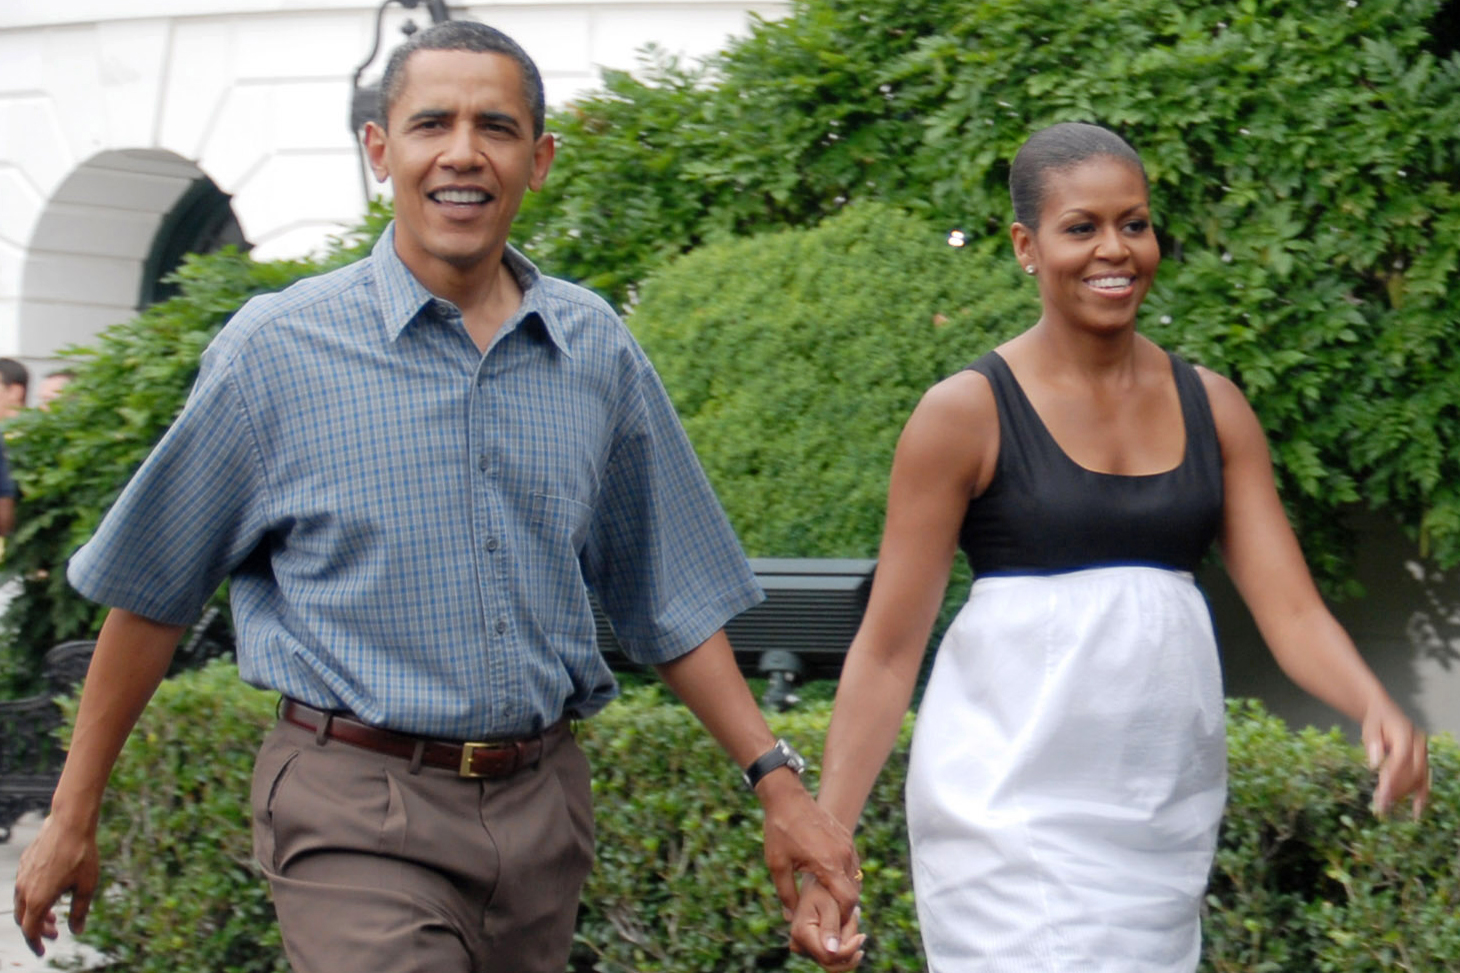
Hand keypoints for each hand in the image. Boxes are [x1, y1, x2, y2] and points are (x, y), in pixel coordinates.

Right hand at [12, 814, 99, 956]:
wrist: (70, 823)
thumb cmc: (81, 854)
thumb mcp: (86, 887)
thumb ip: (79, 911)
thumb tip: (76, 930)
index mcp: (37, 900)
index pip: (30, 931)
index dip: (36, 944)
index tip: (44, 951)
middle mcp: (24, 889)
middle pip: (24, 919)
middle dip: (37, 930)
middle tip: (55, 933)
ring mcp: (22, 875)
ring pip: (22, 903)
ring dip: (35, 913)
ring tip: (53, 915)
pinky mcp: (25, 863)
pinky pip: (24, 887)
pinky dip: (33, 897)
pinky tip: (50, 892)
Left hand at [757, 769, 860, 919]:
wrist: (787, 798)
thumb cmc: (780, 831)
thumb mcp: (777, 866)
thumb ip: (786, 894)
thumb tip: (790, 917)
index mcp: (828, 864)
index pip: (848, 900)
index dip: (843, 917)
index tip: (833, 926)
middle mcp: (844, 854)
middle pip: (854, 891)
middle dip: (845, 907)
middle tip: (831, 918)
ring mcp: (847, 844)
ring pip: (855, 877)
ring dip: (846, 890)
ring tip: (830, 901)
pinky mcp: (846, 837)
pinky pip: (852, 863)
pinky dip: (846, 876)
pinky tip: (832, 881)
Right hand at [789, 873, 865, 970]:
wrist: (816, 883)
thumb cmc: (822, 889)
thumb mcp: (829, 904)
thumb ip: (831, 927)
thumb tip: (832, 951)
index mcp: (801, 934)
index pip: (830, 957)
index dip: (849, 950)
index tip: (863, 936)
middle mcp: (799, 945)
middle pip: (832, 962)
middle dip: (849, 945)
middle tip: (856, 918)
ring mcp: (804, 949)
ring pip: (836, 958)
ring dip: (849, 939)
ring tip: (851, 914)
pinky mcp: (812, 948)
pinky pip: (834, 953)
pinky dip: (845, 939)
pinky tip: (846, 920)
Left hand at [1362, 698, 1428, 817]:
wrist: (1385, 714)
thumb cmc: (1376, 721)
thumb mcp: (1369, 727)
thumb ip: (1372, 743)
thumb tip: (1374, 764)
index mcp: (1406, 734)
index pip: (1401, 759)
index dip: (1392, 777)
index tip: (1381, 793)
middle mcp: (1419, 745)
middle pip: (1412, 771)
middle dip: (1397, 790)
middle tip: (1380, 805)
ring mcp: (1423, 754)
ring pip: (1418, 779)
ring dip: (1402, 794)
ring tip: (1384, 807)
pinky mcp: (1423, 763)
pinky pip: (1424, 781)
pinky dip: (1421, 797)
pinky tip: (1415, 812)